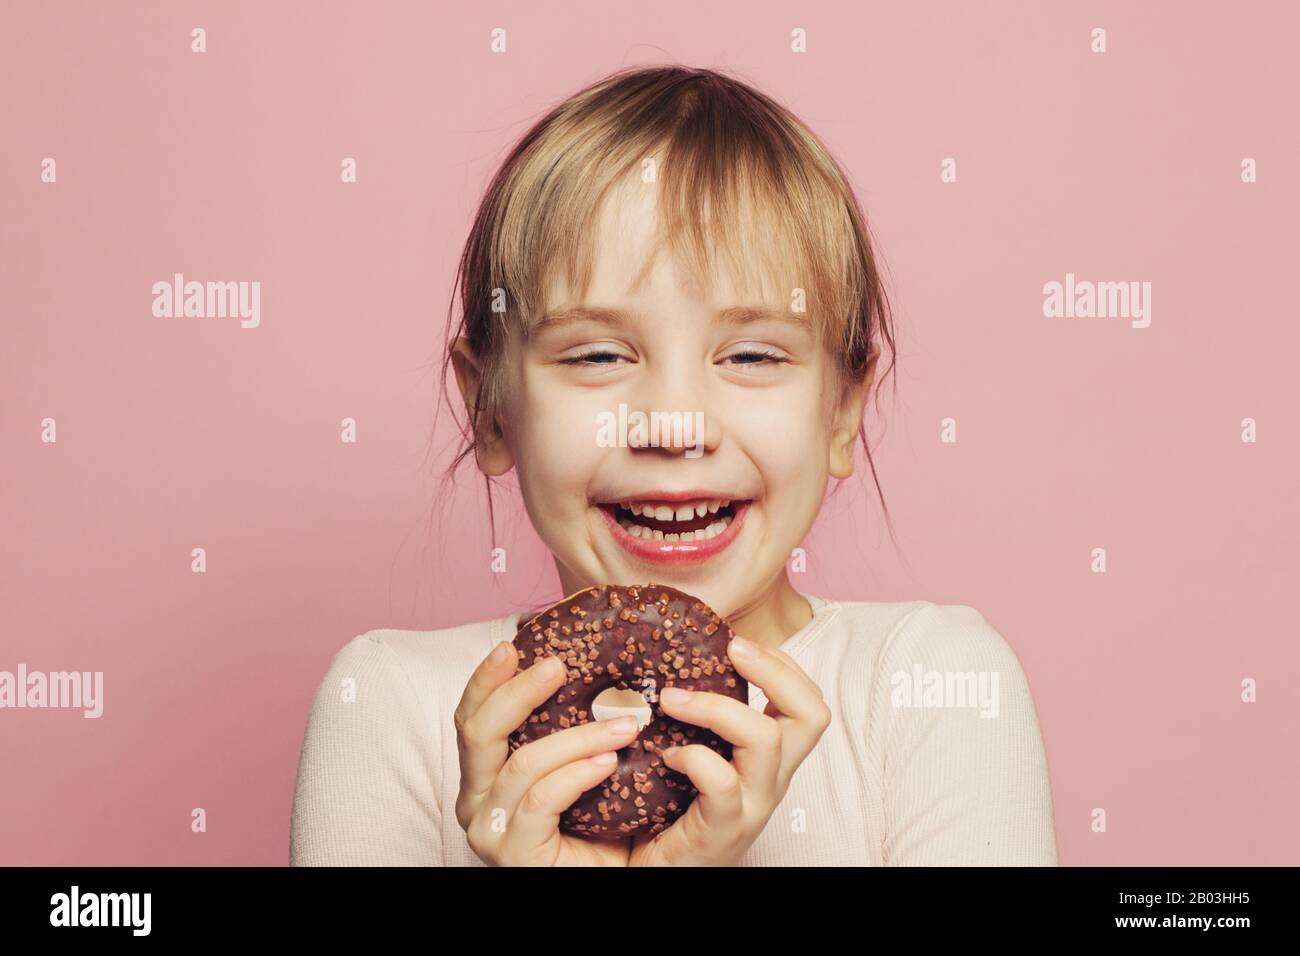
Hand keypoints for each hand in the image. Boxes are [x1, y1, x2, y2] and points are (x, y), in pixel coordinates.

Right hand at [453, 640, 638, 865]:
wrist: (611, 879)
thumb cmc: (597, 825)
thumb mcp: (575, 764)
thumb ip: (567, 726)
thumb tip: (588, 664)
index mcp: (483, 775)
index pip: (471, 718)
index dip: (486, 680)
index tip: (512, 646)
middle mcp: (475, 801)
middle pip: (478, 732)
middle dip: (517, 692)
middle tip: (558, 665)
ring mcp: (491, 830)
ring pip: (523, 764)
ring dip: (577, 737)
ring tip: (625, 724)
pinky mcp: (515, 854)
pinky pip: (544, 799)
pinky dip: (578, 773)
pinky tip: (609, 760)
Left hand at [628, 635, 830, 865]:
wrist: (664, 870)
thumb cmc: (674, 805)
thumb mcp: (705, 752)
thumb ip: (705, 714)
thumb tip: (680, 651)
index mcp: (774, 756)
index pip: (808, 701)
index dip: (783, 664)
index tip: (739, 643)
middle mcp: (774, 778)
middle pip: (812, 715)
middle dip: (775, 671)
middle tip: (732, 647)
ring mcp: (754, 804)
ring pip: (766, 740)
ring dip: (716, 707)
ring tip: (671, 699)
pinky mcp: (725, 828)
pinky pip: (723, 783)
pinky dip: (693, 758)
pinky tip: (668, 756)